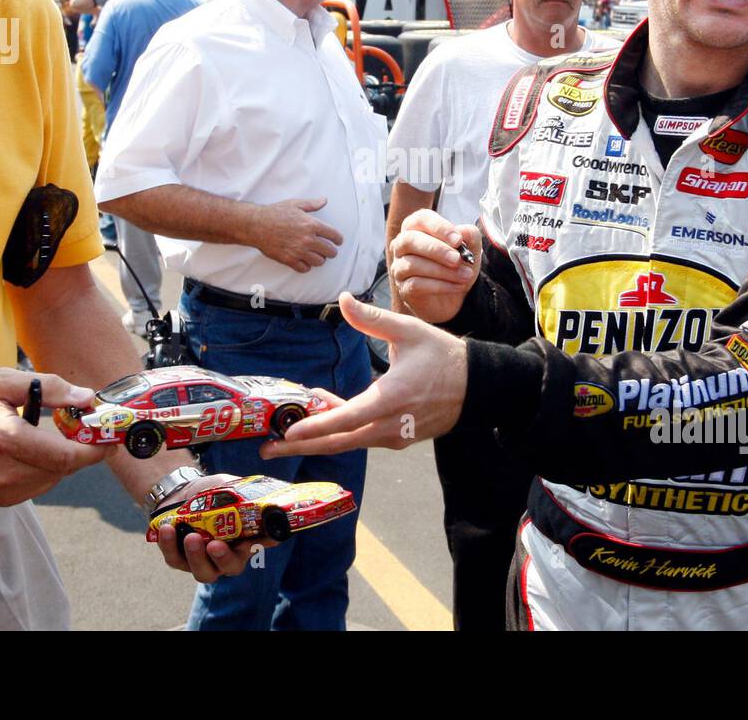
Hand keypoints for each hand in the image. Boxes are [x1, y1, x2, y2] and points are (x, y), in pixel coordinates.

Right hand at [0, 368, 105, 505]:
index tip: (111, 438)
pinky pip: (38, 485)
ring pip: (54, 478)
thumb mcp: (0, 381)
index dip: (95, 449)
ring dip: (61, 459)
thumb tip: (87, 398)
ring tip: (49, 434)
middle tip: (83, 427)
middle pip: (64, 470)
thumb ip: (47, 388)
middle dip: (81, 450)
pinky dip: (44, 468)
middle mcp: (3, 471)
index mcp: (4, 439)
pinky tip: (30, 449)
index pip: (66, 457)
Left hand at [151, 472, 279, 582]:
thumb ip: (243, 493)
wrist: (183, 491)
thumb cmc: (212, 492)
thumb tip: (266, 496)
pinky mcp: (179, 558)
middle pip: (230, 567)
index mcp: (244, 539)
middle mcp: (226, 555)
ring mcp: (203, 560)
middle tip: (215, 545)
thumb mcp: (228, 487)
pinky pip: (175, 559)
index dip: (261, 544)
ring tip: (191, 537)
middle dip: (223, 558)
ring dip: (196, 556)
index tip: (257, 539)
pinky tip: (168, 529)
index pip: (259, 544)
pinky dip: (170, 546)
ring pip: (203, 572)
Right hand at [255, 197, 343, 272]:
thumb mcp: (295, 204)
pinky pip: (305, 268)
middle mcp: (307, 239)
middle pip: (330, 251)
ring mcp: (298, 251)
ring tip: (316, 255)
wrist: (257, 225)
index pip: (334, 235)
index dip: (338, 239)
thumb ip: (312, 204)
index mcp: (311, 224)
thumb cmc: (275, 213)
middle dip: (331, 251)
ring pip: (319, 262)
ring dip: (319, 259)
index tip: (338, 241)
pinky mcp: (289, 260)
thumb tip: (324, 200)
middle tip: (329, 250)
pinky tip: (304, 261)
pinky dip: (306, 266)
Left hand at [260, 293, 466, 456]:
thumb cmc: (443, 356)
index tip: (288, 431)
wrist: (479, 385)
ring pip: (350, 441)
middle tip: (268, 448)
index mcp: (391, 398)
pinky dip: (342, 430)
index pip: (346, 418)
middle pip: (339, 441)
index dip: (315, 426)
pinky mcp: (399, 439)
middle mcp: (391, 425)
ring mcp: (395, 436)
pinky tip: (327, 410)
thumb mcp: (408, 331)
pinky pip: (363, 437)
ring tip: (288, 428)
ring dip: (320, 434)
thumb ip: (371, 318)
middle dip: (301, 445)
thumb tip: (341, 299)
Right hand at [388, 209, 480, 322]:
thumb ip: (470, 235)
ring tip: (466, 275)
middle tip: (457, 259)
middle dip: (436, 249)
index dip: (439, 227)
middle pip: (410, 240)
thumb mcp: (470, 248)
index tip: (458, 240)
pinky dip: (440, 286)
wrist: (454, 295)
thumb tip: (463, 231)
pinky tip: (458, 286)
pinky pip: (416, 285)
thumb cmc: (457, 264)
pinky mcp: (403, 288)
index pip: (421, 219)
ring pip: (413, 264)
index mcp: (416, 227)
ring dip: (443, 271)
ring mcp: (399, 267)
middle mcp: (402, 245)